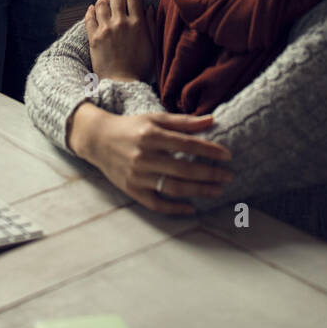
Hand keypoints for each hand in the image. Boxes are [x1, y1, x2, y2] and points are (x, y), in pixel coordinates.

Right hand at [75, 109, 234, 214]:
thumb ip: (183, 121)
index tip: (227, 155)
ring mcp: (137, 176)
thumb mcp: (154, 119)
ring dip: (198, 191)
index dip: (209, 150)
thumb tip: (211, 120)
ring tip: (217, 191)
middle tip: (228, 176)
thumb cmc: (130, 127)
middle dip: (209, 174)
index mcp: (151, 135)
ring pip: (173, 188)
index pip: (186, 145)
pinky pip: (157, 204)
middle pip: (183, 169)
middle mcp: (144, 157)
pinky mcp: (132, 190)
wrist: (97, 140)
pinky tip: (192, 208)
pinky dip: (175, 208)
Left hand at [85, 0, 155, 84]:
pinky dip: (91, 10)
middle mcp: (120, 23)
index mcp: (137, 23)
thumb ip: (150, 24)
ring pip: (101, 4)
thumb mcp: (152, 45)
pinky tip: (92, 8)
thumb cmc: (141, 67)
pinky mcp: (93, 38)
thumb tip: (148, 7)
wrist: (122, 83)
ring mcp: (105, 29)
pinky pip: (89, 18)